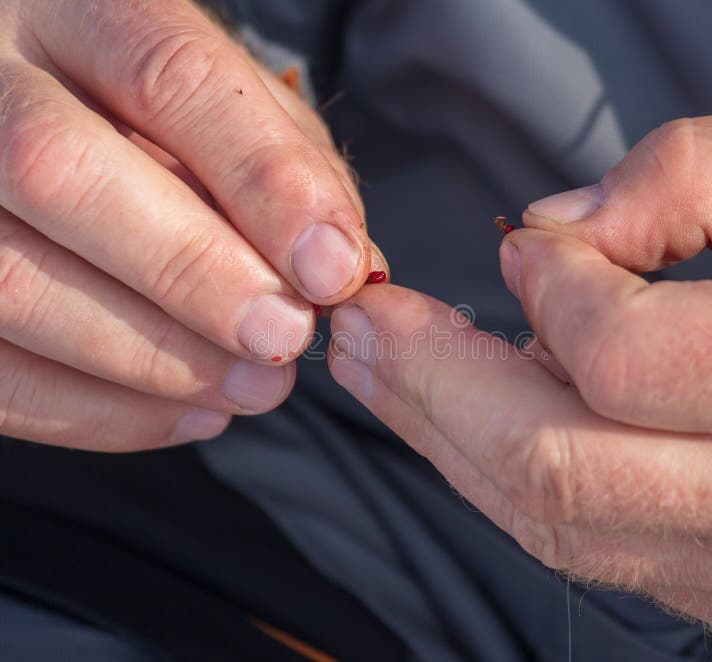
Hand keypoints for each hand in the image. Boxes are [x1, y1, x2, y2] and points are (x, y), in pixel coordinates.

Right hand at [0, 0, 379, 449]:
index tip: (331, 270)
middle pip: (60, 171)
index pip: (171, 75)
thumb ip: (292, 169)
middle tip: (283, 339)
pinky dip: (98, 413)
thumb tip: (343, 268)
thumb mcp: (236, 107)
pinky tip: (188, 413)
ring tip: (251, 388)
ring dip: (150, 361)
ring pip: (9, 282)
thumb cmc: (163, 117)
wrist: (46, 113)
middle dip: (192, 274)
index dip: (262, 181)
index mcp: (82, 13)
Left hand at [328, 116, 711, 659]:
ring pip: (553, 521)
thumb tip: (557, 228)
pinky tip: (459, 412)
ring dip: (443, 435)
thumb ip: (700, 177)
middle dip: (429, 388)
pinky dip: (500, 469)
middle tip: (358, 325)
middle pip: (554, 471)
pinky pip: (582, 538)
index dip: (555, 288)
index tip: (528, 246)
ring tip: (377, 367)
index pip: (628, 361)